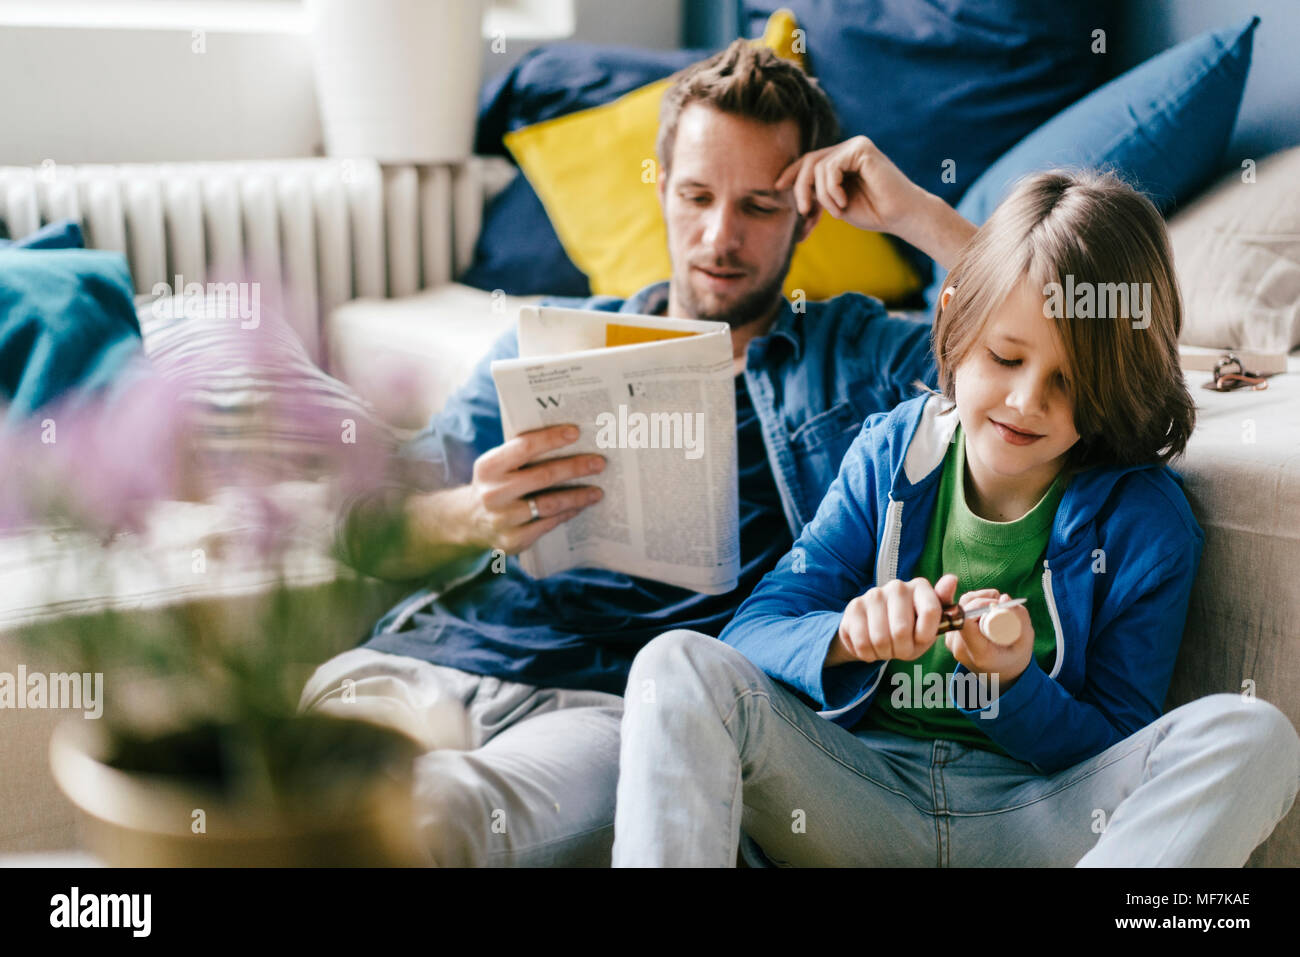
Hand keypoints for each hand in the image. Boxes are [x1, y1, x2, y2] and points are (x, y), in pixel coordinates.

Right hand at [459, 423, 604, 553]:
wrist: (470, 521)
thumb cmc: (496, 483)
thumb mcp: (498, 465)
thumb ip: (523, 453)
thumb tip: (570, 438)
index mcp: (488, 466)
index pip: (524, 447)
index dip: (551, 438)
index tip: (576, 432)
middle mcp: (493, 493)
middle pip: (543, 476)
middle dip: (575, 468)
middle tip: (599, 463)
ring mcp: (502, 519)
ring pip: (549, 504)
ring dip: (578, 496)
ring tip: (597, 491)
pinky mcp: (513, 540)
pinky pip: (548, 524)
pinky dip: (567, 513)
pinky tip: (579, 506)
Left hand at [775, 135, 927, 235]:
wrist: (901, 216)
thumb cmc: (873, 213)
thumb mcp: (836, 204)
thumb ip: (817, 194)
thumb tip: (789, 192)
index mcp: (842, 160)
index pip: (809, 161)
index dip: (792, 173)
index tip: (777, 187)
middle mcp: (848, 149)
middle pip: (809, 161)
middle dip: (801, 188)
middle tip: (802, 211)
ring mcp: (855, 146)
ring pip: (818, 167)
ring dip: (823, 196)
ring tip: (837, 211)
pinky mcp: (861, 148)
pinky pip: (831, 167)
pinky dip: (832, 189)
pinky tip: (843, 202)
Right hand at [832, 574, 985, 665]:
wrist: (877, 631)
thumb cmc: (911, 629)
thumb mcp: (932, 625)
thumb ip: (945, 607)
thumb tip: (952, 579)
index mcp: (920, 587)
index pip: (930, 612)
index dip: (925, 635)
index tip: (921, 640)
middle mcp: (897, 586)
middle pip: (901, 631)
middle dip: (902, 650)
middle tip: (901, 649)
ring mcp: (873, 595)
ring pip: (880, 639)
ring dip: (884, 652)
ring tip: (886, 648)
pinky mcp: (853, 608)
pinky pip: (861, 642)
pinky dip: (868, 653)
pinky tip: (871, 647)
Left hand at [944, 591, 1034, 692]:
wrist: (1000, 674)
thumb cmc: (1014, 657)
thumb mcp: (1026, 641)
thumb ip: (1020, 618)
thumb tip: (1003, 596)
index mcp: (979, 653)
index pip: (966, 620)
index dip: (980, 605)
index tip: (997, 603)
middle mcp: (960, 649)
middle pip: (963, 611)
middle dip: (981, 600)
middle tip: (1000, 602)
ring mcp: (951, 642)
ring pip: (959, 607)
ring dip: (977, 600)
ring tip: (995, 605)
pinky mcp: (950, 635)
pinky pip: (958, 611)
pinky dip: (972, 605)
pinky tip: (985, 609)